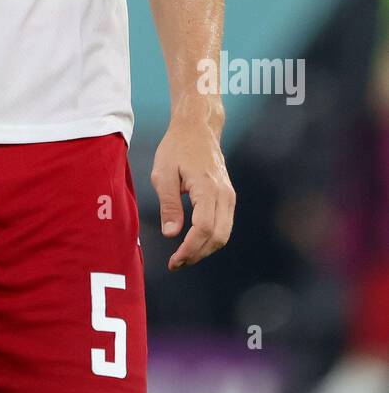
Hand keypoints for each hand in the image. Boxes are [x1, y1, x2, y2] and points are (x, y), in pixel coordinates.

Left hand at [150, 116, 234, 270]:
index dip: (190, 249)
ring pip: (224, 234)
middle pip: (217, 236)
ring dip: (205, 250)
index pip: (203, 228)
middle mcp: (224, 194)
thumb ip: (169, 204)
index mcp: (207, 187)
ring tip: (183, 257)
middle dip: (197, 254)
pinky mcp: (228, 197)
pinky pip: (224, 225)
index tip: (174, 260)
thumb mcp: (163, 173)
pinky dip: (211, 239)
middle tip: (176, 263)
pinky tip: (194, 243)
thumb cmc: (177, 147)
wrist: (197, 129)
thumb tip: (172, 234)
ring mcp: (229, 196)